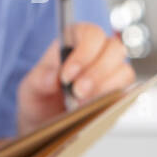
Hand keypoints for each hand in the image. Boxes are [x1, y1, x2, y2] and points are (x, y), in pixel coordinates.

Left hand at [17, 23, 132, 135]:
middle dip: (97, 71)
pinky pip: (126, 92)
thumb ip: (39, 80)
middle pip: (114, 48)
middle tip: (78, 91)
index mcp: (75, 40)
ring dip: (105, 87)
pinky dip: (112, 101)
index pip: (91, 33)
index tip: (67, 75)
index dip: (83, 52)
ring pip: (124, 70)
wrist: (46, 124)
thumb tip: (53, 77)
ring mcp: (111, 73)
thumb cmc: (40, 99)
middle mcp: (97, 52)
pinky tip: (96, 109)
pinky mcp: (118, 93)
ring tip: (83, 104)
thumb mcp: (30, 89)